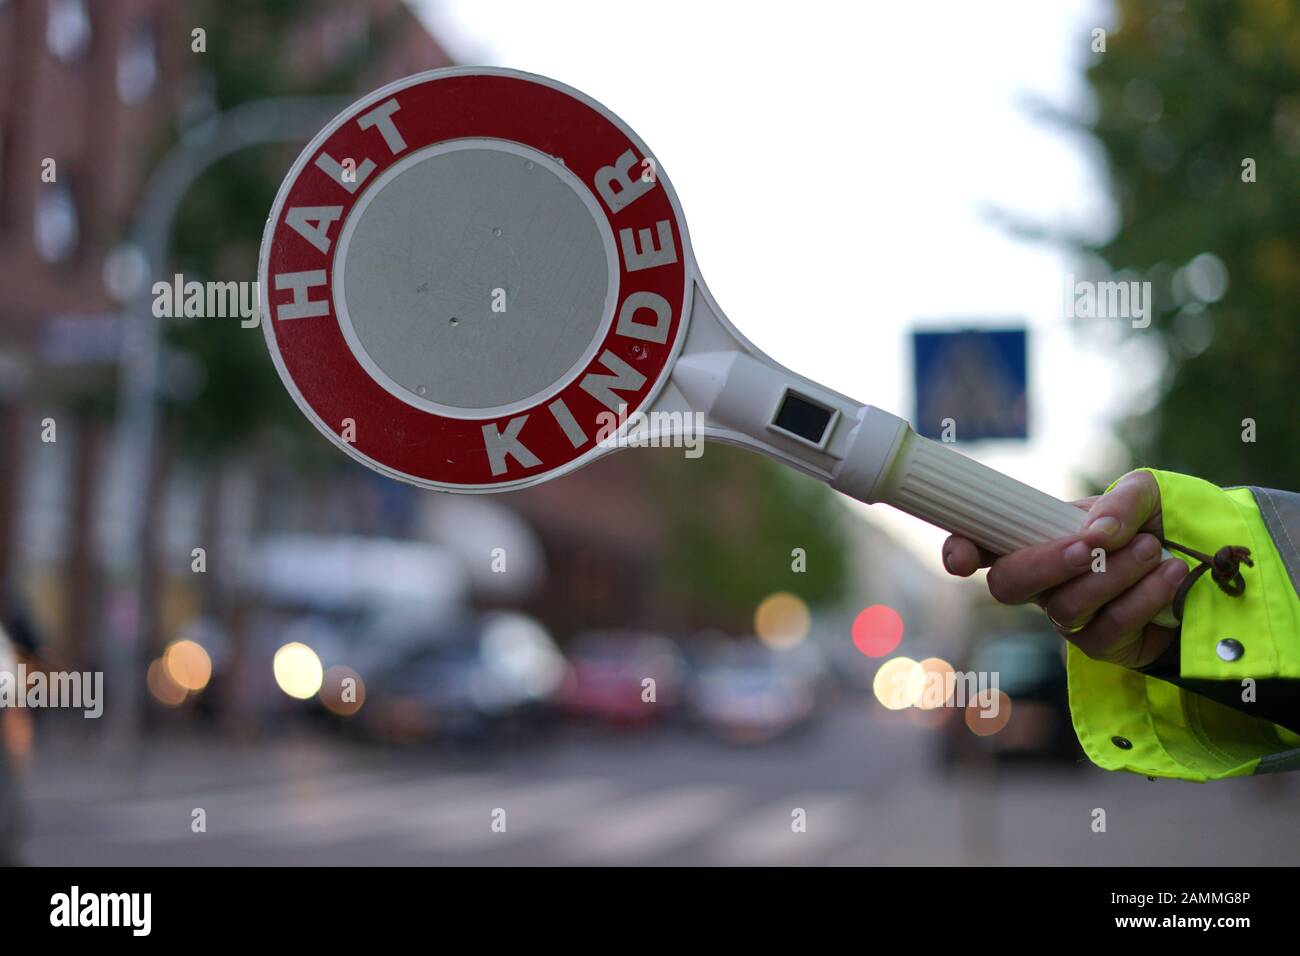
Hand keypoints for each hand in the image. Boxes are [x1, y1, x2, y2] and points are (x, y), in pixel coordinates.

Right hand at [940, 470, 1189, 668]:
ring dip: (1112, 574)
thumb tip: (1098, 531)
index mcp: (1035, 539)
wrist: (1207, 569)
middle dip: (1046, 564)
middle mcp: (1040, 581)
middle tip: (1090, 545)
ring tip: (1151, 548)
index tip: (961, 559)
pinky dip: (1143, 596)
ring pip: (1066, 604)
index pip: (981, 545)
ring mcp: (1066, 615)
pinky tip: (1170, 573)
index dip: (960, 551)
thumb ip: (1121, 501)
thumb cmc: (1158, 525)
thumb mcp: (1147, 494)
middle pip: (1009, 584)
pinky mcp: (1099, 644)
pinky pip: (1108, 626)